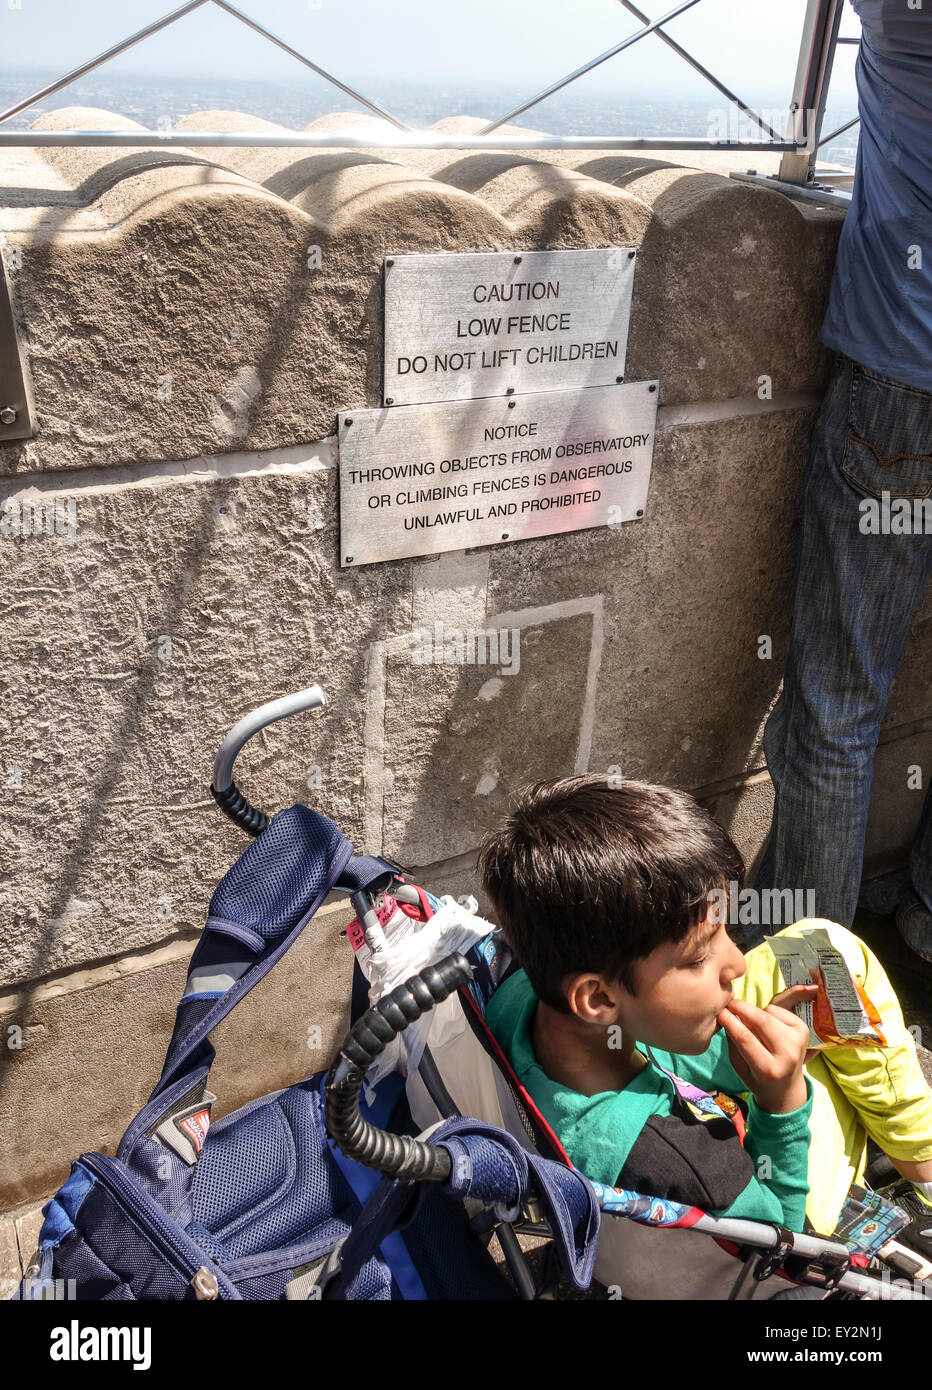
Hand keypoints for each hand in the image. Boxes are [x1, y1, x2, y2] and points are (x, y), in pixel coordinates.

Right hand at [717, 984, 817, 1113]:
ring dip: (754, 1012)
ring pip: (769, 1012)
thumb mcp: (739, 1067)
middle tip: (728, 1005)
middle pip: (761, 1021)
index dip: (730, 1021)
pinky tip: (766, 1025)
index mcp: (769, 1070)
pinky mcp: (804, 1030)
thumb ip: (733, 1042)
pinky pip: (778, 1010)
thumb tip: (727, 1013)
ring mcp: (799, 1041)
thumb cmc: (757, 1078)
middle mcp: (788, 1055)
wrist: (786, 1088)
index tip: (718, 1012)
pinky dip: (767, 1012)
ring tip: (750, 1024)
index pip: (745, 1038)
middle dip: (741, 1008)